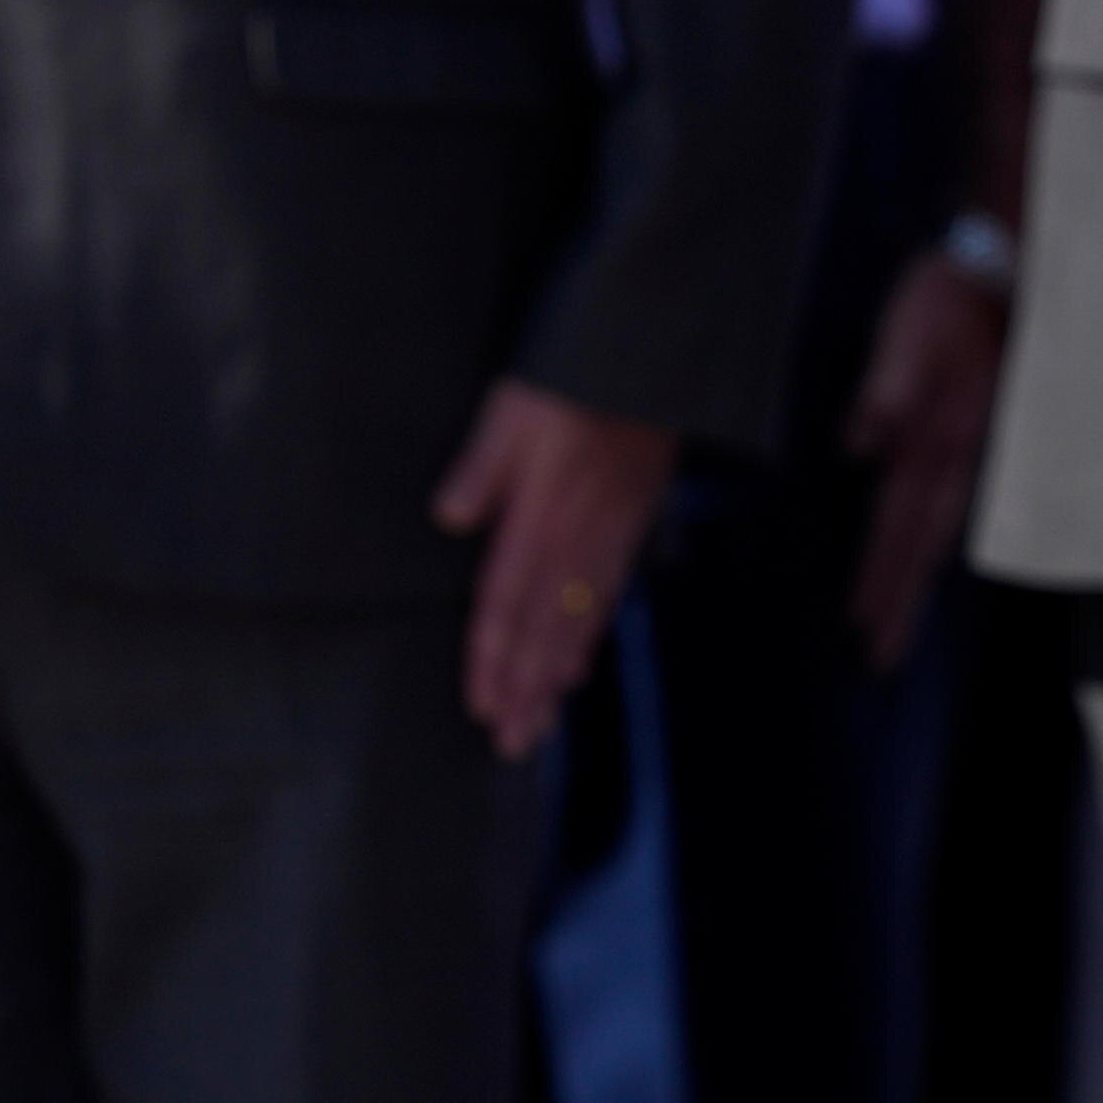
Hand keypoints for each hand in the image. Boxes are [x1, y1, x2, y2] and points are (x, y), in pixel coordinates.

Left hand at [429, 381, 680, 759]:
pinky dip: (591, 637)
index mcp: (543, 512)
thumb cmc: (574, 379)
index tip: (483, 704)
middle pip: (546, 626)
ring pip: (579, 619)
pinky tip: (579, 666)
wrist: (652, 359)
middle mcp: (578, 534)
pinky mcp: (629, 523)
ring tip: (542, 723)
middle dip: (529, 689)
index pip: (510, 600)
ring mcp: (608, 533)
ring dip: (557, 677)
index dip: (494, 656)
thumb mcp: (515, 407)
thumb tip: (449, 516)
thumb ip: (484, 463)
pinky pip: (607, 594)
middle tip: (514, 743)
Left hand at [844, 250, 1010, 668]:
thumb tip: (857, 448)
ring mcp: (974, 442)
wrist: (1005, 262)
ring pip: (944, 524)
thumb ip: (885, 393)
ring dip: (921, 576)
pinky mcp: (982, 427)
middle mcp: (956, 450)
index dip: (881, 577)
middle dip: (899, 598)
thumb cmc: (947, 295)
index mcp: (932, 435)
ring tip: (904, 622)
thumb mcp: (904, 336)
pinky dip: (946, 533)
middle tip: (881, 658)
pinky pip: (962, 496)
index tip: (863, 630)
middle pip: (921, 539)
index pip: (898, 522)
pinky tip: (943, 546)